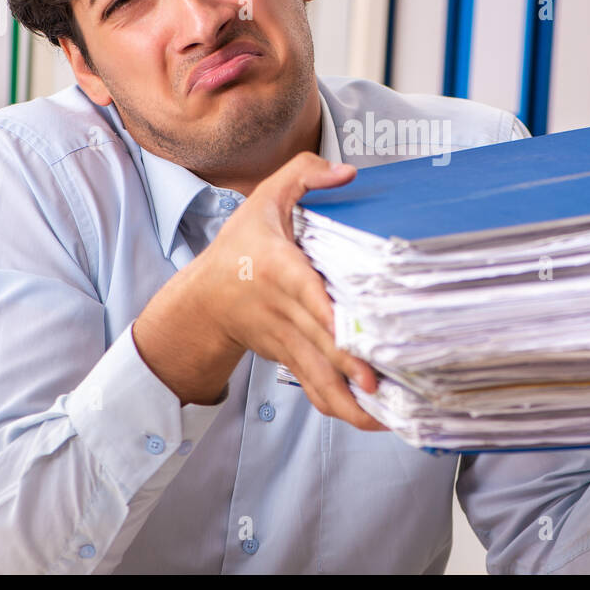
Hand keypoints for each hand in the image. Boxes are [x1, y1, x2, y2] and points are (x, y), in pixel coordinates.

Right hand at [133, 151, 386, 431]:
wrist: (203, 300)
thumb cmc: (240, 249)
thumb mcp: (264, 199)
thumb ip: (303, 174)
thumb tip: (347, 172)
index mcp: (280, 268)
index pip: (305, 292)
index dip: (327, 315)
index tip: (350, 334)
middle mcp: (284, 311)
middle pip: (321, 343)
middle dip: (351, 368)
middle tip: (381, 385)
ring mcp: (288, 341)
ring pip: (321, 377)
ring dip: (352, 403)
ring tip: (386, 416)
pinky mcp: (291, 359)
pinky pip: (317, 389)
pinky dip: (343, 408)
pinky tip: (373, 418)